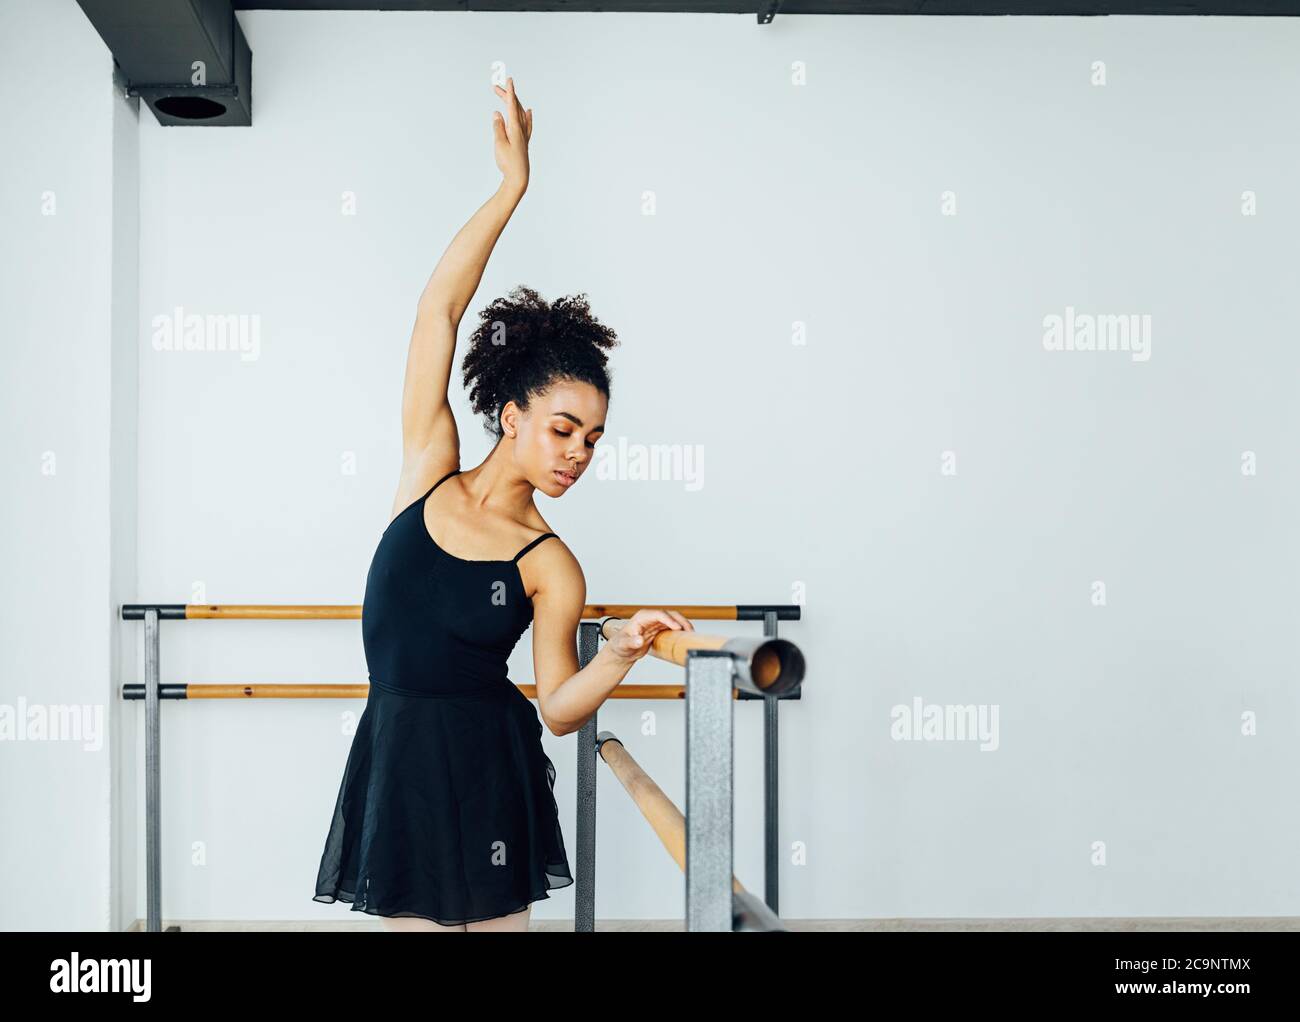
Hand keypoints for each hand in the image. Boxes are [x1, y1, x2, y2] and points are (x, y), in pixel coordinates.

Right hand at [492, 76, 531, 194]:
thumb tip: (497, 113)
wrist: (518, 178)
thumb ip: (498, 127)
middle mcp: (521, 130)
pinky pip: (526, 123)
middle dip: (507, 96)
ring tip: (507, 95)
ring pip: (520, 114)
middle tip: (495, 88)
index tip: (509, 80)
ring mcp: (524, 135)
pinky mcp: (523, 141)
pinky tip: (528, 111)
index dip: (510, 92)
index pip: (511, 106)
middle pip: (515, 107)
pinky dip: (526, 115)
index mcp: (515, 128)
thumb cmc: (508, 163)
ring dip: (514, 103)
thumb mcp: (499, 144)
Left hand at [603, 609, 693, 662]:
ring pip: (674, 620)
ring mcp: (656, 624)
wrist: (622, 651)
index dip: (669, 620)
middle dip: (681, 621)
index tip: (677, 628)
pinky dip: (681, 631)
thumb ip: (631, 642)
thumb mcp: (623, 645)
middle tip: (689, 631)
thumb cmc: (620, 646)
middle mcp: (651, 618)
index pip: (659, 614)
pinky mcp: (660, 630)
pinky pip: (673, 628)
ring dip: (683, 626)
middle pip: (670, 615)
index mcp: (642, 617)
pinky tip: (686, 637)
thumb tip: (639, 640)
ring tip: (691, 635)